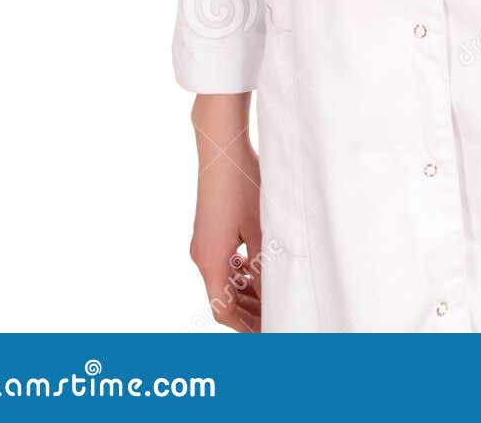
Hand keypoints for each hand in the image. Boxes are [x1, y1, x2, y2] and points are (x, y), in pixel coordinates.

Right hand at [189, 93, 262, 331]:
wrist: (222, 146)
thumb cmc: (242, 183)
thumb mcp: (261, 226)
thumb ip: (265, 262)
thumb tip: (275, 292)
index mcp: (210, 260)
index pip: (223, 310)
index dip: (246, 327)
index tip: (269, 333)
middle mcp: (202, 256)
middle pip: (224, 298)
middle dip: (250, 312)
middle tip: (278, 319)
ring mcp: (205, 243)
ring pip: (225, 280)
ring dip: (248, 292)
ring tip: (276, 298)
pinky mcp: (211, 230)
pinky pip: (226, 262)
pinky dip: (243, 272)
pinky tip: (264, 270)